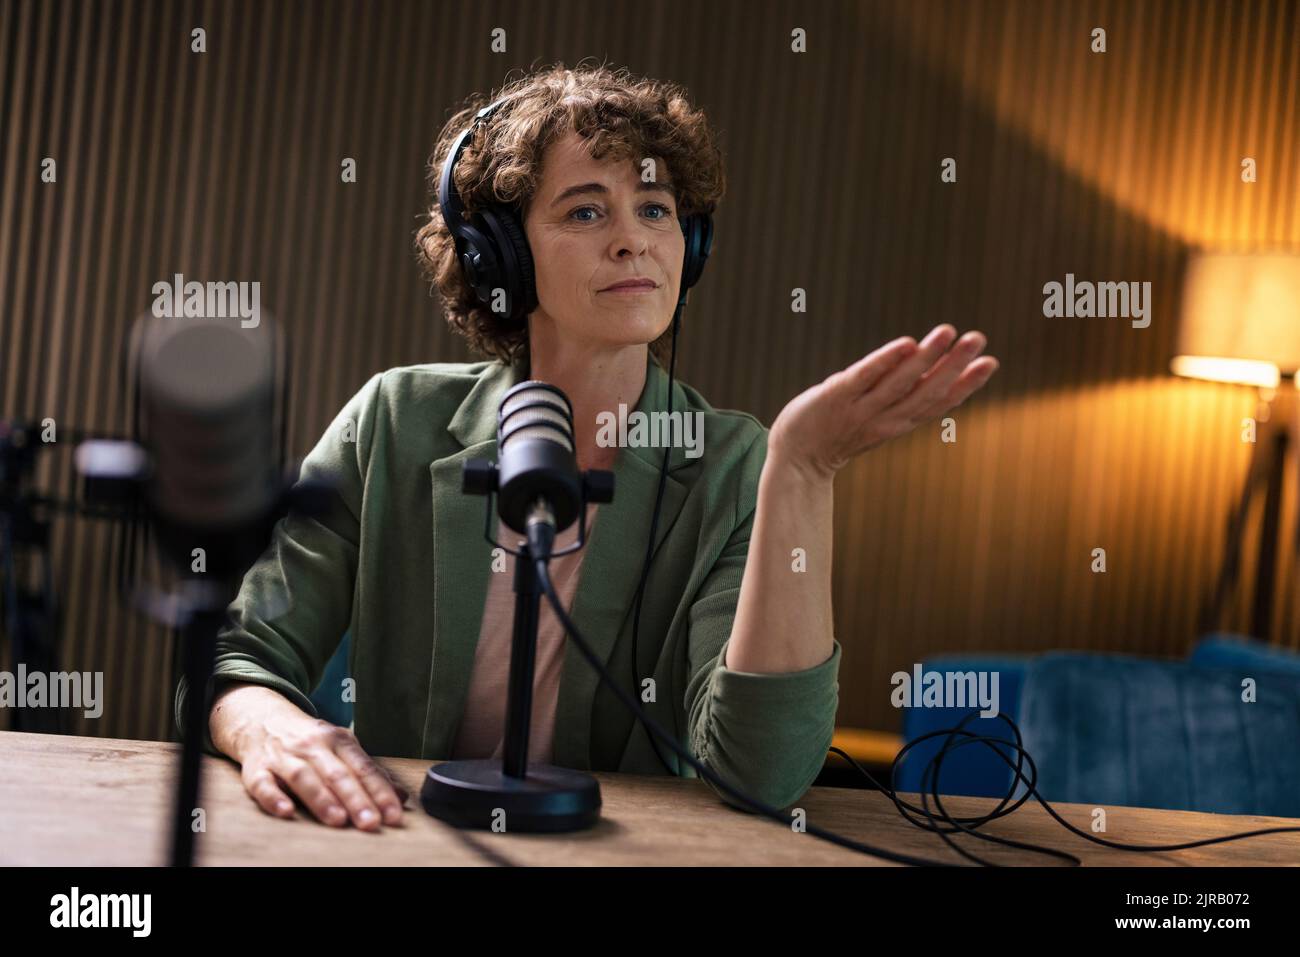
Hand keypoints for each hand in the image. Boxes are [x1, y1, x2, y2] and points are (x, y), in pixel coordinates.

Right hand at [210, 683, 408, 829]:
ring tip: (338, 820)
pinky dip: (274, 798)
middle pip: (338, 774)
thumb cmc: (310, 741)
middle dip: (356, 799)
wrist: (261, 718)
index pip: (364, 768)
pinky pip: (263, 783)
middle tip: (371, 823)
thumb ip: (369, 773)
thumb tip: (401, 797)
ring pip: (304, 777)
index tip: (394, 815)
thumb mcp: (342, 748)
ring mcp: (284, 756)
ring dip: (322, 799)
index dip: (380, 792)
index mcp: (339, 740)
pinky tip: (286, 812)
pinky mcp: (257, 768)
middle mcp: (313, 746)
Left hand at [768, 324, 998, 481]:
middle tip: (978, 339)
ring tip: (948, 332)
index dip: (965, 384)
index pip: (937, 402)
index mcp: (898, 422)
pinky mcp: (834, 397)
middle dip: (954, 365)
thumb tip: (927, 363)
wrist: (795, 459)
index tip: (990, 362)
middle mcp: (884, 418)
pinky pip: (863, 378)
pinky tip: (905, 344)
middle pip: (925, 391)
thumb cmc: (838, 430)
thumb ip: (901, 395)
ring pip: (899, 383)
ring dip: (926, 358)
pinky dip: (885, 362)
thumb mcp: (876, 416)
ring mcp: (859, 409)